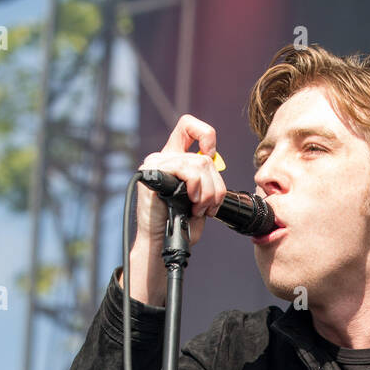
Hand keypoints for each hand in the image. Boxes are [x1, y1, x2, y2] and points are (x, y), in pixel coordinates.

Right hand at [135, 113, 227, 251]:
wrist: (161, 244)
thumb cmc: (179, 227)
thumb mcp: (199, 199)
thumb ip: (206, 179)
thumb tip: (217, 163)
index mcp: (174, 159)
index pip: (188, 126)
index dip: (206, 135)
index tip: (212, 156)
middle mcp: (163, 157)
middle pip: (203, 157)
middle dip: (215, 187)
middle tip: (208, 207)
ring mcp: (156, 163)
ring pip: (199, 164)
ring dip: (208, 192)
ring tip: (199, 209)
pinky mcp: (152, 172)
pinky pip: (185, 169)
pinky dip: (196, 187)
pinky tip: (192, 203)